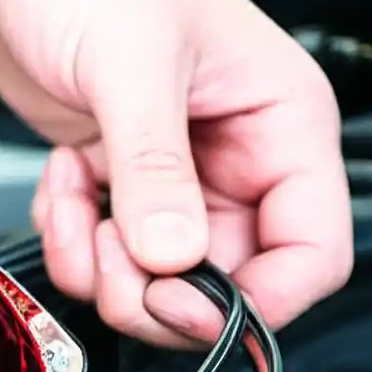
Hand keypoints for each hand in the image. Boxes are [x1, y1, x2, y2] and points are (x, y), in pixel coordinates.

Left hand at [0, 0, 352, 346]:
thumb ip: (153, 167)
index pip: (310, 252)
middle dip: (157, 290)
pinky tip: (61, 177)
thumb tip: (173, 255)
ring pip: (156, 280)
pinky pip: (102, 254)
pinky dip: (69, 237)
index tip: (186, 305)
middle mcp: (234, 160)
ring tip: (77, 200)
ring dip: (101, 265)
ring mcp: (172, 177)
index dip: (257, 300)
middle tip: (111, 256)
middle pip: (223, 284)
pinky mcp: (116, 183)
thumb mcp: (131, 66)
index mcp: (279, 124)